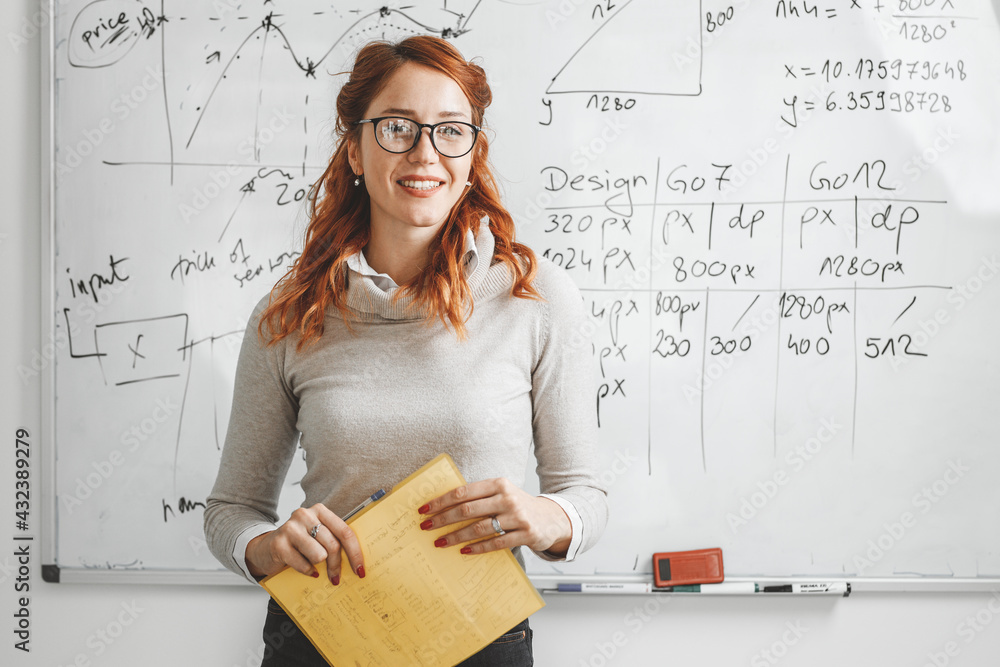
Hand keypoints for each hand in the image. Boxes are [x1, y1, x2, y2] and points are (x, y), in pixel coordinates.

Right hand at [245, 503, 364, 584]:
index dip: (355, 553)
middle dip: (336, 565)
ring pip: (319, 555)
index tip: (360, 570)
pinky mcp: (279, 544)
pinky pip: (303, 565)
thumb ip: (334, 540)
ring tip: (314, 566)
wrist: (265, 548)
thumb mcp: (318, 536)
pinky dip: (307, 571)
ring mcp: (290, 528)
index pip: (345, 531)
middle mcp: (305, 515)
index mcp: (320, 511)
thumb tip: (358, 562)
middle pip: (333, 545)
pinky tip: (305, 569)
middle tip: (336, 578)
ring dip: (319, 567)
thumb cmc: (299, 544)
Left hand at [417, 478, 571, 556]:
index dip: (441, 501)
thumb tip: (444, 507)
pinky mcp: (525, 534)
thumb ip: (479, 497)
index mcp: (498, 483)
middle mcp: (507, 498)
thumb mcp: (502, 494)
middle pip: (467, 510)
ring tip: (440, 542)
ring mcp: (517, 516)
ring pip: (479, 528)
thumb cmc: (518, 506)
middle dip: (443, 519)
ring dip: (456, 537)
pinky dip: (477, 548)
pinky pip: (495, 543)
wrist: (552, 519)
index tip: (424, 509)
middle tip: (425, 527)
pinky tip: (464, 551)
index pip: (463, 492)